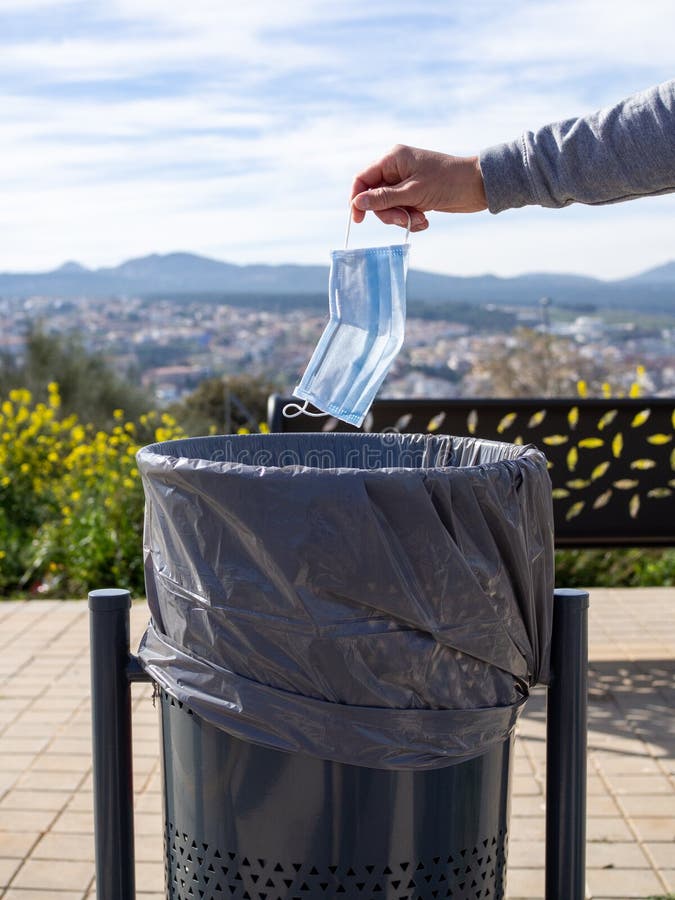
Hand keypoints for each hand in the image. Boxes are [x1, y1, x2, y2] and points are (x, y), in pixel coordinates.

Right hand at [350, 144, 487, 230]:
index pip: (363, 179)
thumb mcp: (413, 192)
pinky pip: (402, 211)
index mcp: (393, 159)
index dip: (358, 199)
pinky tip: (425, 220)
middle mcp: (396, 169)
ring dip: (402, 218)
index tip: (359, 220)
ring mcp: (406, 183)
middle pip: (375, 197)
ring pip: (389, 207)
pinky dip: (411, 219)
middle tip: (405, 220)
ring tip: (421, 220)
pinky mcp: (415, 195)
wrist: (478, 186)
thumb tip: (357, 203)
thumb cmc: (448, 182)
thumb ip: (384, 198)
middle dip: (389, 213)